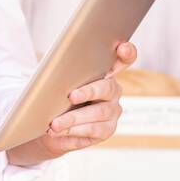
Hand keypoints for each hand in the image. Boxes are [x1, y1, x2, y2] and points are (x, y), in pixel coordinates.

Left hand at [35, 41, 137, 157]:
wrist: (54, 127)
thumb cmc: (58, 99)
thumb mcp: (61, 84)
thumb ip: (65, 76)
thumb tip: (52, 73)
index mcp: (105, 73)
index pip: (124, 59)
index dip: (127, 52)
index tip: (121, 49)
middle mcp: (113, 91)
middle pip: (106, 88)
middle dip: (88, 92)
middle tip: (71, 96)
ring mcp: (113, 111)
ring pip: (97, 113)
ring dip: (73, 118)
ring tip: (55, 123)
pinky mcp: (107, 130)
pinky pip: (92, 130)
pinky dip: (73, 131)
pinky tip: (58, 132)